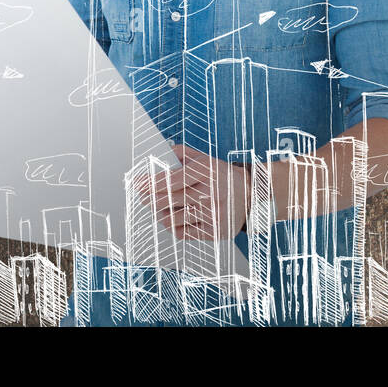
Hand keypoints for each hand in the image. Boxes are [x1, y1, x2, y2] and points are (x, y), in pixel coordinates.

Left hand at [134, 144, 250, 241]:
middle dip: (150, 199)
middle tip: (144, 198)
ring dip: (160, 214)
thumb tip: (157, 154)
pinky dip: (174, 227)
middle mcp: (212, 192)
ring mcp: (214, 214)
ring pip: (173, 219)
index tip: (136, 184)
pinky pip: (184, 233)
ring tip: (159, 209)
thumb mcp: (205, 158)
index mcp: (208, 171)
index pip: (171, 179)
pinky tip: (174, 220)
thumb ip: (181, 153)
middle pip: (169, 200)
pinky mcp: (216, 231)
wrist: (251, 193)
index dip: (150, 183)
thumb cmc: (221, 175)